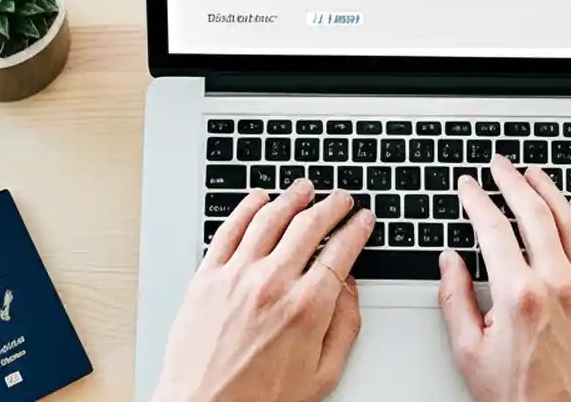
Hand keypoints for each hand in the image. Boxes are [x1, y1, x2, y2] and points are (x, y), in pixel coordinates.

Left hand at [153, 179, 375, 401]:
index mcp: (306, 308)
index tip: (363, 220)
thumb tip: (350, 290)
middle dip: (331, 205)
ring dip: (291, 197)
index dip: (357, 229)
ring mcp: (236, 276)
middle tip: (340, 199)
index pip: (341, 250)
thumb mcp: (322, 375)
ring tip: (304, 189)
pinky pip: (228, 229)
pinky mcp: (207, 277)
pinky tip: (258, 199)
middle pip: (309, 224)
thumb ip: (344, 327)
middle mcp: (272, 284)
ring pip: (269, 218)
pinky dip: (246, 207)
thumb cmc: (260, 400)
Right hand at [439, 154, 570, 401]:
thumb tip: (449, 262)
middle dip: (513, 181)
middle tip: (499, 165)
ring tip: (534, 173)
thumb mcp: (469, 353)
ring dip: (550, 190)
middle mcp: (555, 285)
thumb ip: (454, 300)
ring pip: (569, 222)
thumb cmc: (520, 399)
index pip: (493, 230)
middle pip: (534, 214)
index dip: (477, 200)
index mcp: (517, 296)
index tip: (468, 186)